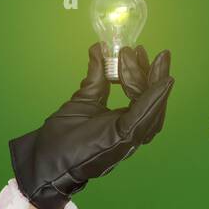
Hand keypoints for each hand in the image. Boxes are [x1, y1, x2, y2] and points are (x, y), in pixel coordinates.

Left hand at [8, 42, 173, 208]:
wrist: (45, 159)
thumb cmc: (62, 136)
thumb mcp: (84, 99)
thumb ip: (96, 77)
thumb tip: (99, 49)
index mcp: (123, 125)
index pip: (140, 97)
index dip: (142, 74)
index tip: (138, 51)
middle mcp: (131, 134)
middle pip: (151, 102)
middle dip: (154, 76)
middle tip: (153, 53)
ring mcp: (129, 138)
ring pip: (152, 108)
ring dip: (154, 82)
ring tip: (157, 61)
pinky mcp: (123, 138)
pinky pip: (143, 116)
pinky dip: (154, 98)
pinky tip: (162, 81)